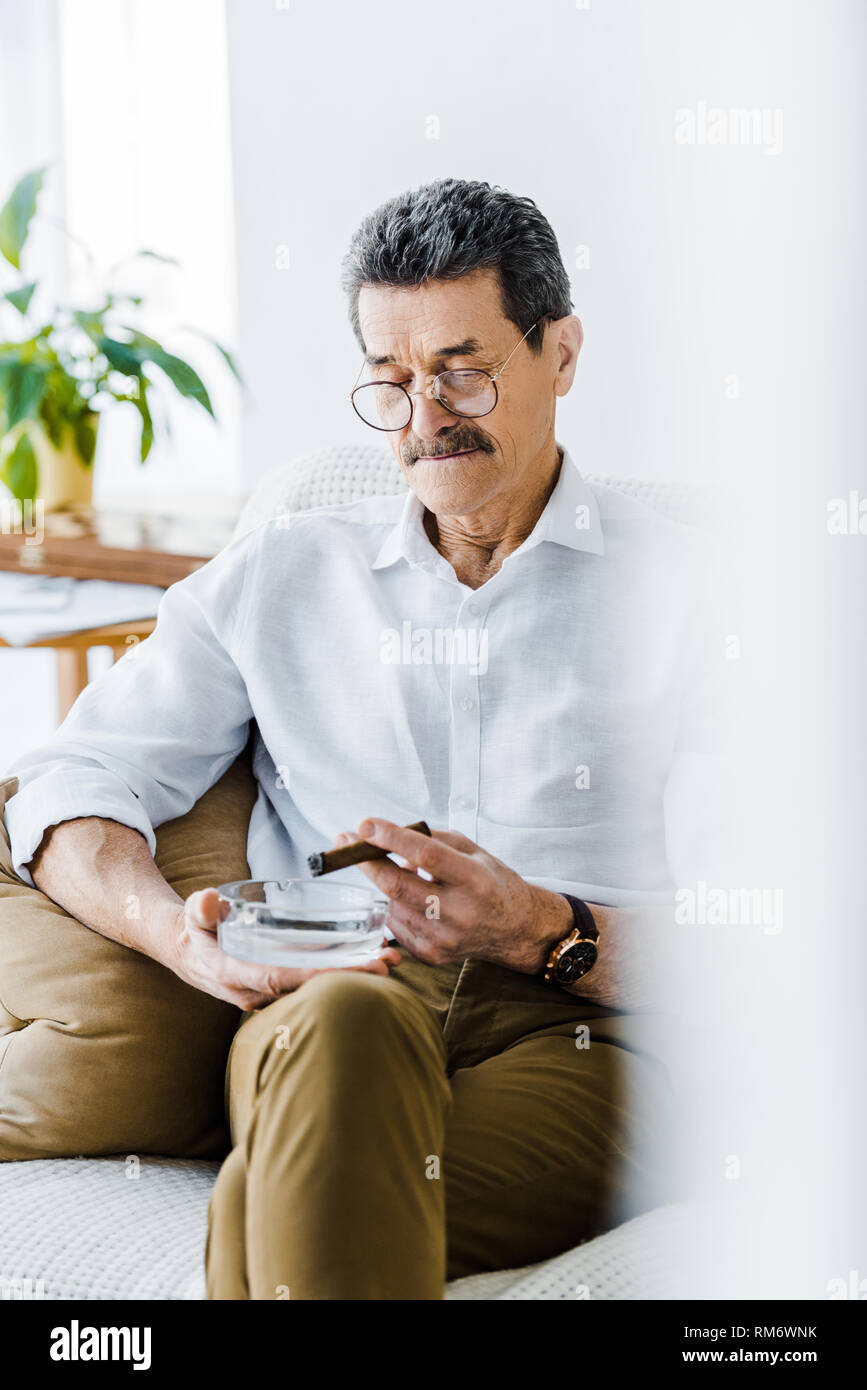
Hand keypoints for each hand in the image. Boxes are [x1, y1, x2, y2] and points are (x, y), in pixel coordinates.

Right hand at [168, 887, 400, 1010]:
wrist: (188, 953)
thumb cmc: (195, 930)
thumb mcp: (192, 916)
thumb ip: (200, 910)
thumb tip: (207, 901)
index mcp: (236, 975)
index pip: (279, 978)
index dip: (314, 977)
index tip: (348, 970)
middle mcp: (257, 992)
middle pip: (309, 989)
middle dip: (349, 978)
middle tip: (387, 963)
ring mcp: (271, 993)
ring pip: (317, 989)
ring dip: (354, 977)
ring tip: (392, 961)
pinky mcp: (282, 987)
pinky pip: (315, 983)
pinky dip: (344, 973)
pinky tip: (373, 959)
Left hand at [339, 819, 573, 973]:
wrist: (516, 929)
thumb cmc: (491, 881)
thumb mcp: (472, 850)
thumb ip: (432, 840)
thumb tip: (385, 836)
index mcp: (475, 880)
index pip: (426, 855)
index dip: (391, 838)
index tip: (364, 824)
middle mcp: (460, 913)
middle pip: (398, 886)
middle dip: (365, 862)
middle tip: (344, 841)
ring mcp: (444, 939)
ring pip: (392, 905)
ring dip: (383, 883)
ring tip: (393, 869)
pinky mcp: (432, 956)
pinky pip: (396, 925)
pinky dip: (394, 906)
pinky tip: (409, 897)